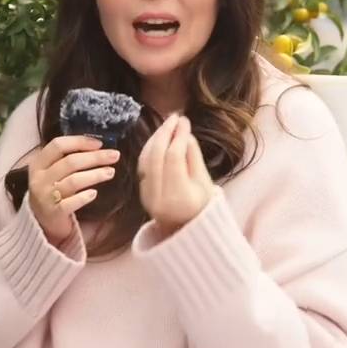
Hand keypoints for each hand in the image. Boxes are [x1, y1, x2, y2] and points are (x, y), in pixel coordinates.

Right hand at [28, 136, 121, 245]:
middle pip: (70, 162)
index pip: (58, 145)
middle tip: (114, 156)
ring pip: (73, 181)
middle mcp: (39, 179)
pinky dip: (83, 197)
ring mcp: (45, 197)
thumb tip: (98, 147)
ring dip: (95, 175)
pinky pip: (70, 203)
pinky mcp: (53, 213)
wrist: (43, 222)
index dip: (79, 142)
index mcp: (39, 164)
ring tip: (110, 172)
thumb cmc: (54, 191)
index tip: (100, 144)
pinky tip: (94, 193)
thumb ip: (68, 159)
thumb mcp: (53, 172)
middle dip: (95, 157)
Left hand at [137, 114, 216, 234]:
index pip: (174, 158)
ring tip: (168, 123)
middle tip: (175, 117)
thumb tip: (184, 132)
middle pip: (156, 156)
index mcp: (178, 197)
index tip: (185, 121)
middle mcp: (158, 198)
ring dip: (155, 138)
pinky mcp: (141, 192)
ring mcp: (147, 196)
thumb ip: (193, 157)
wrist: (186, 230)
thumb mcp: (205, 182)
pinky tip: (159, 137)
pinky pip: (143, 165)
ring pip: (146, 159)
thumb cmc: (202, 206)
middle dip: (165, 133)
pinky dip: (150, 148)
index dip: (178, 136)